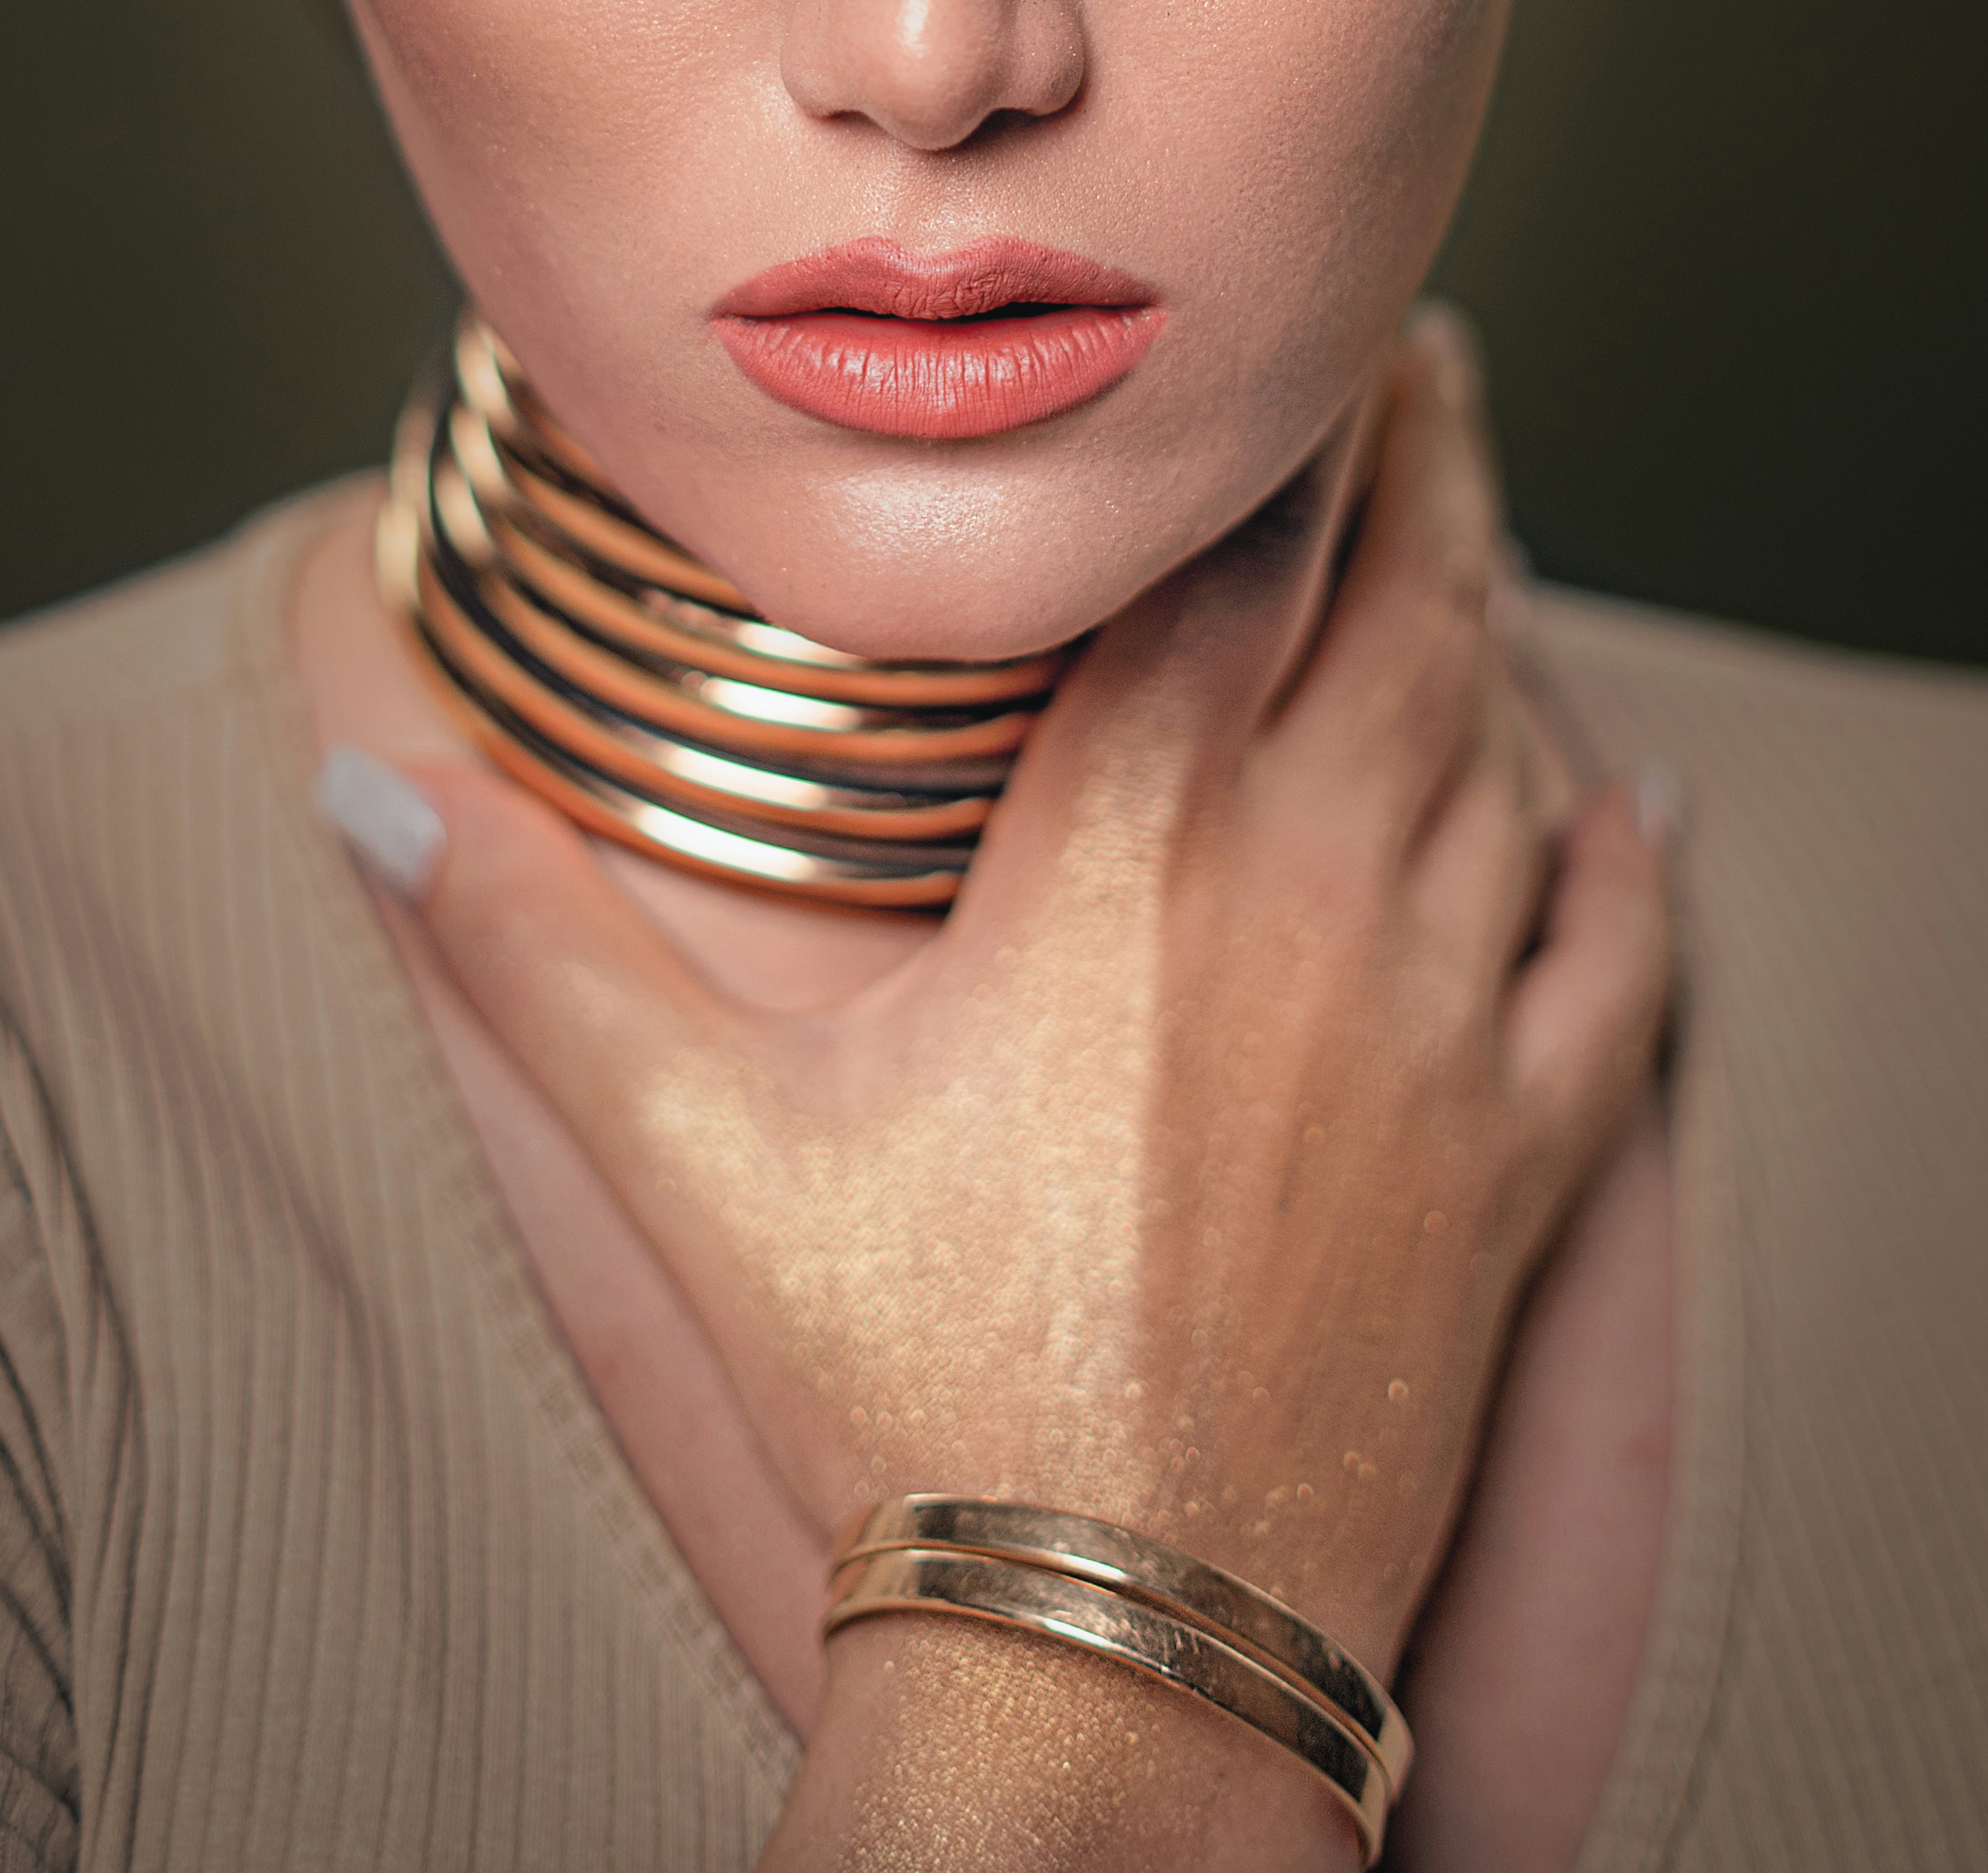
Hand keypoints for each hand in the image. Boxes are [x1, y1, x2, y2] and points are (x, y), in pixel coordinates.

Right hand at [409, 311, 1669, 1692]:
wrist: (1111, 1651)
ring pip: (1509, 750)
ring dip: (1500, 622)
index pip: (1235, 560)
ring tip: (1480, 533)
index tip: (1288, 335)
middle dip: (1423, 459)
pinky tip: (1627, 801)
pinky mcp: (1521, 1165)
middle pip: (1409, 603)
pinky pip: (1614, 961)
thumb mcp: (691, 1148)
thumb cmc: (906, 1389)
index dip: (1275, 432)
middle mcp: (1310, 897)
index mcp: (1124, 853)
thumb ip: (528, 943)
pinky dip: (1627, 862)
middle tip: (1419, 356)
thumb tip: (360, 787)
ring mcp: (1439, 1028)